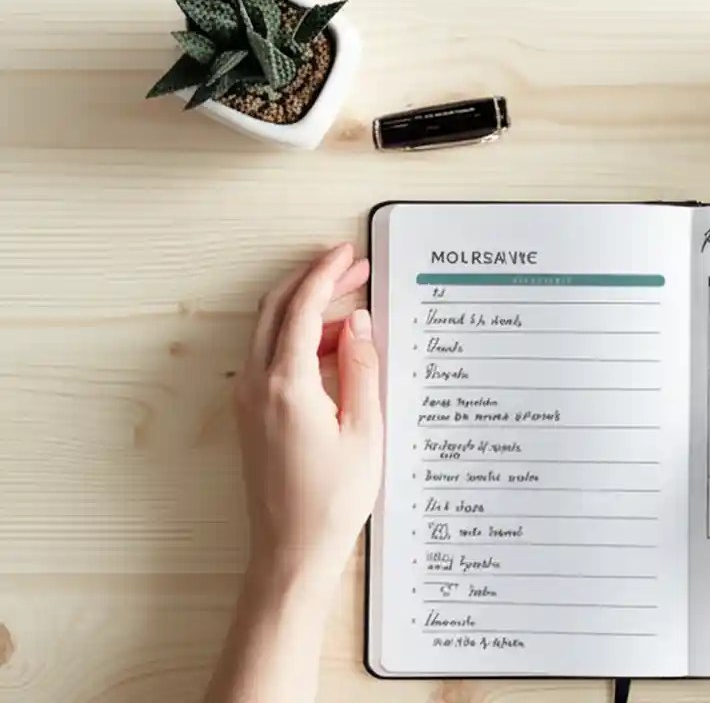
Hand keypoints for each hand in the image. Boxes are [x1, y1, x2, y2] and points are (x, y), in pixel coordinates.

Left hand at [233, 243, 382, 584]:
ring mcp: (249, 400)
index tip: (347, 254)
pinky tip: (334, 348)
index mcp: (287, 385)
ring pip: (271, 332)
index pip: (301, 309)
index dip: (324, 274)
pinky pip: (272, 358)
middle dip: (312, 281)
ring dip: (307, 311)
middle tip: (351, 268)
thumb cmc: (332, 500)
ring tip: (353, 307)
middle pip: (276, 310)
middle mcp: (257, 385)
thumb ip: (360, 369)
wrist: (292, 551)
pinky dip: (299, 339)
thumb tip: (358, 322)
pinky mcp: (252, 414)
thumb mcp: (364, 431)